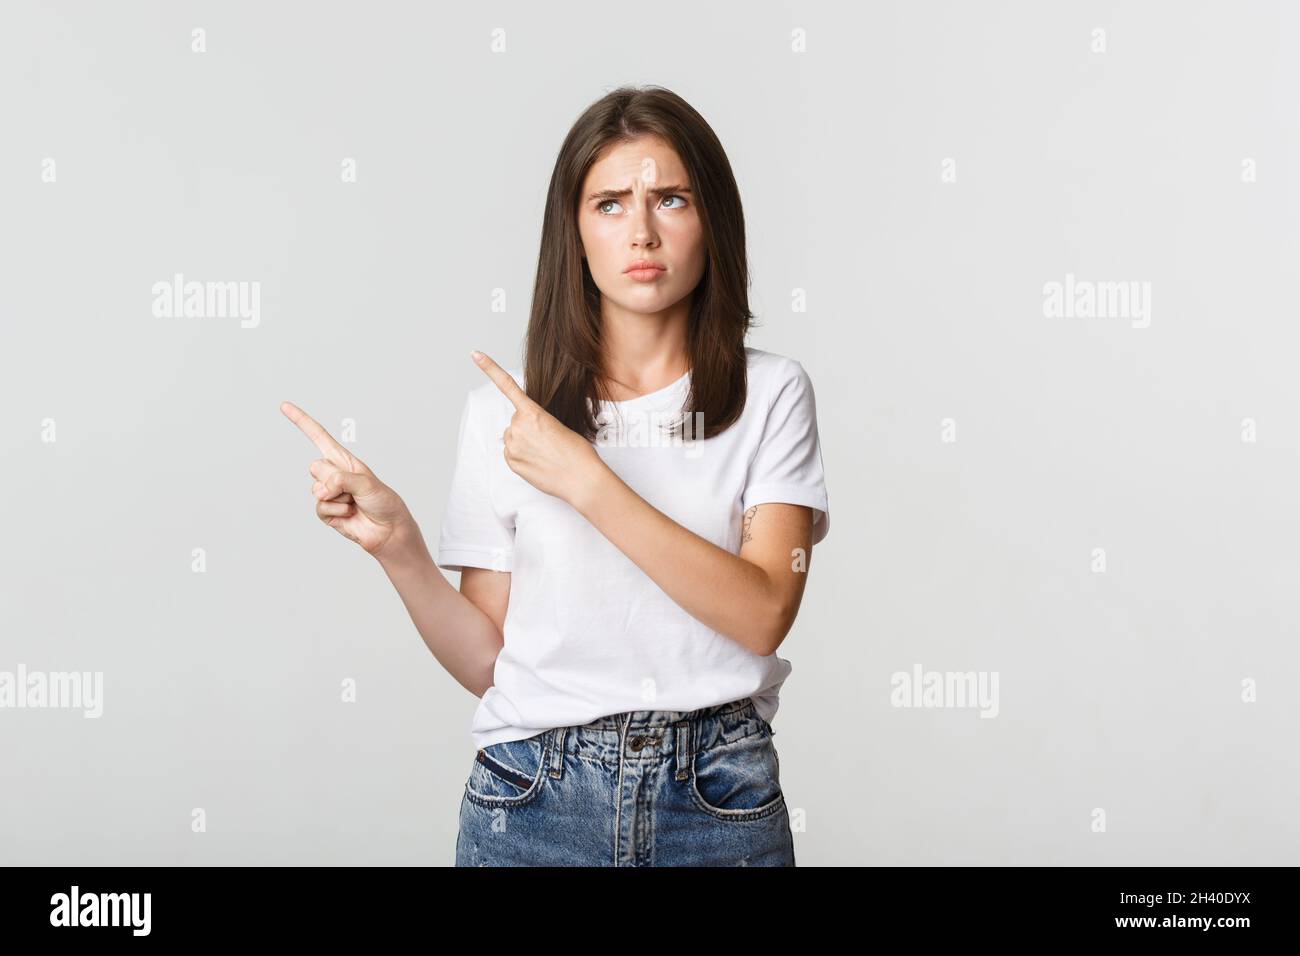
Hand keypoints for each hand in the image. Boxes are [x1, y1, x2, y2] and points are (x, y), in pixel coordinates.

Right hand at [280, 401, 417, 557]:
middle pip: (315, 467)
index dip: (302, 421)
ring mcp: (328, 494)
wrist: (388, 530)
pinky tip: (350, 514)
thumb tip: (321, 489)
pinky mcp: (326, 512)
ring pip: (317, 489)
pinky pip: (320, 507)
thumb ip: (341, 480)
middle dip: (334, 479)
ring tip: (354, 503)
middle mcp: (334, 475)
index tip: (285, 406)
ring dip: (338, 498)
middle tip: (353, 490)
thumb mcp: (366, 483)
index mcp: (344, 461)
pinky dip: (336, 511)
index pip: (319, 437)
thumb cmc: (383, 502)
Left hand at [472, 351, 606, 505]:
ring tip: (545, 453)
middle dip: (528, 428)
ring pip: (513, 437)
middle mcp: (518, 427)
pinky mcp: (511, 463)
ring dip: (524, 443)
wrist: (581, 479)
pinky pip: (511, 454)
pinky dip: (522, 457)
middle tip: (549, 440)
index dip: (490, 368)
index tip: (475, 354)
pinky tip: (538, 462)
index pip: (508, 386)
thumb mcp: (559, 426)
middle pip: (516, 420)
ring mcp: (512, 446)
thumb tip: (524, 434)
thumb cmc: (577, 452)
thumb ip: (536, 423)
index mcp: (533, 413)